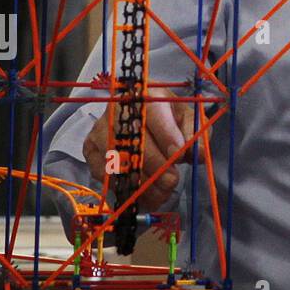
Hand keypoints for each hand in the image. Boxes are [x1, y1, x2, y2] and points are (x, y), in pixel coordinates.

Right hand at [82, 86, 201, 212]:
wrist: (144, 119)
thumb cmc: (169, 118)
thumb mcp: (188, 119)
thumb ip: (196, 134)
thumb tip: (198, 153)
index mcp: (145, 94)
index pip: (151, 112)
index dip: (165, 134)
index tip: (179, 155)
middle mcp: (117, 108)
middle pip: (131, 138)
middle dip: (154, 164)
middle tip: (172, 180)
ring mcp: (100, 129)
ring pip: (116, 159)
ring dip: (140, 181)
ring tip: (162, 193)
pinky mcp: (90, 149)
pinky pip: (103, 173)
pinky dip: (125, 188)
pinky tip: (144, 196)